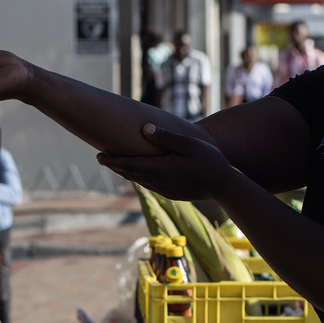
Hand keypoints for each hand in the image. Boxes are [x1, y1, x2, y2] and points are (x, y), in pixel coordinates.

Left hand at [96, 123, 233, 200]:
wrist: (225, 187)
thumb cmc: (209, 161)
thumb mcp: (188, 144)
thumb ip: (166, 137)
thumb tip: (144, 128)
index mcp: (159, 169)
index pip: (128, 165)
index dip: (112, 160)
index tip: (99, 156)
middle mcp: (158, 182)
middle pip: (130, 174)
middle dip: (116, 165)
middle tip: (101, 158)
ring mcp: (165, 190)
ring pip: (140, 181)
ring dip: (127, 172)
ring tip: (118, 164)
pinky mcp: (173, 194)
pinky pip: (151, 185)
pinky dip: (140, 178)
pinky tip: (141, 174)